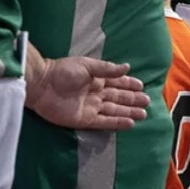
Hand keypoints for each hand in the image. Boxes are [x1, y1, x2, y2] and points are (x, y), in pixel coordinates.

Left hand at [29, 55, 150, 130]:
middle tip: (147, 102)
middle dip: (132, 100)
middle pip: (118, 98)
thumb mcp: (87, 66)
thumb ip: (107, 69)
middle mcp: (95, 94)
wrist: (42, 84)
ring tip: (143, 114)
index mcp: (96, 79)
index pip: (117, 82)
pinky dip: (117, 122)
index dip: (129, 84)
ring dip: (128, 112)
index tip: (142, 86)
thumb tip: (127, 67)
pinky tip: (129, 123)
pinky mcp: (84, 119)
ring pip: (114, 111)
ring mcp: (90, 107)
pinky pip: (104, 122)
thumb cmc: (63, 71)